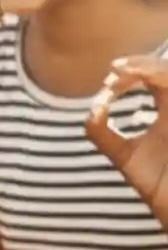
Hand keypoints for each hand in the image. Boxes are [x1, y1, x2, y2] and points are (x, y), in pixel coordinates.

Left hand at [87, 55, 167, 211]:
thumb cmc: (159, 185)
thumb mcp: (123, 155)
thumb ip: (102, 133)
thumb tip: (90, 110)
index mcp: (167, 110)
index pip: (152, 78)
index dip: (133, 71)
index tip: (108, 80)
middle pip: (165, 70)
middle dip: (141, 64)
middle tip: (115, 69)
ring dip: (152, 68)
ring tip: (124, 70)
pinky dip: (162, 77)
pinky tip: (147, 81)